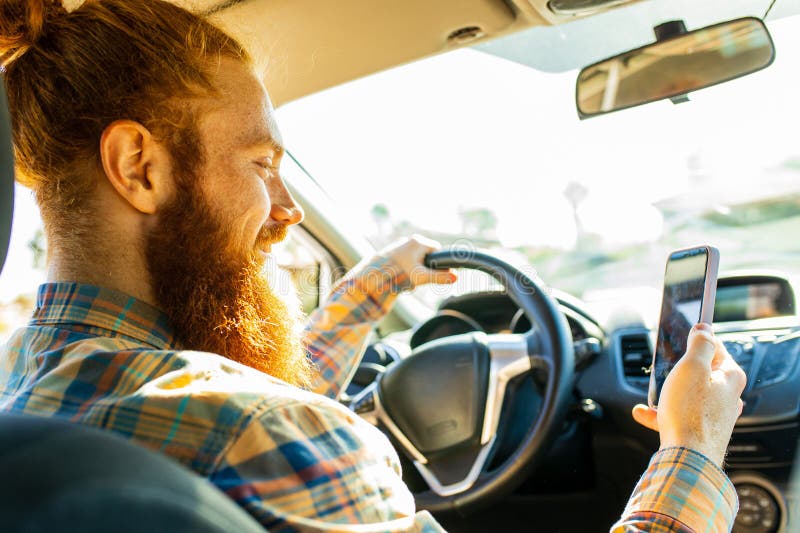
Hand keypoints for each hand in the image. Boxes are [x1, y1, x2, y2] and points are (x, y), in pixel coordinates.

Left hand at [377, 234, 456, 288]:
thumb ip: (440, 277)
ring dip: (414, 270)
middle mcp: (409, 240)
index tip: (432, 273)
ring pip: (415, 259)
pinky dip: (405, 269)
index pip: (437, 250)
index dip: (437, 263)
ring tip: (406, 279)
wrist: (372, 275)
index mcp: (419, 241)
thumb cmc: (398, 274)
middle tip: (417, 278)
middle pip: (426, 255)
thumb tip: (456, 277)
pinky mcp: (392, 251)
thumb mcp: (421, 277)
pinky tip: (398, 277)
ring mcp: (400, 245)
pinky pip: (405, 260)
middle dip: (424, 268)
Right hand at [631, 323, 745, 465]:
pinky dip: (663, 412)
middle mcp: (727, 396)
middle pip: (702, 371)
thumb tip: (704, 329)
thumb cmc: (690, 413)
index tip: (682, 335)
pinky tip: (645, 412)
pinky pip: (681, 414)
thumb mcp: (692, 367)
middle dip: (680, 369)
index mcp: (730, 377)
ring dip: (669, 391)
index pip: (716, 346)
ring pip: (690, 393)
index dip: (697, 338)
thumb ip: (700, 344)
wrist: (688, 458)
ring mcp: (715, 415)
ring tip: (655, 393)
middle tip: (666, 367)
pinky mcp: (702, 430)